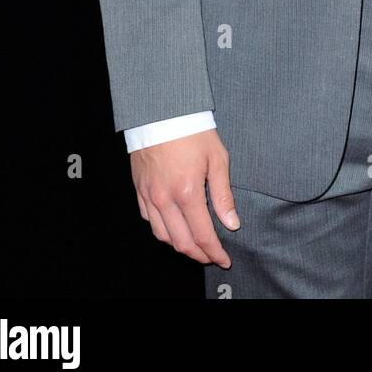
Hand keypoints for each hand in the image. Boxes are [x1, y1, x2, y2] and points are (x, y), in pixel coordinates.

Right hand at [130, 129, 238, 266]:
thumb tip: (232, 223)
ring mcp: (149, 195)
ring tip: (195, 246)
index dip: (214, 253)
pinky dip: (162, 230)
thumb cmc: (193, 131)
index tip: (224, 260)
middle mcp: (165, 199)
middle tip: (212, 257)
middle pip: (181, 242)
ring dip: (180, 246)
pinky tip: (173, 228)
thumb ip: (223, 195)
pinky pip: (149, 220)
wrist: (162, 111)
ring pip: (163, 236)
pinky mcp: (139, 189)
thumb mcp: (217, 159)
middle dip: (199, 255)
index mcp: (187, 192)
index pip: (202, 235)